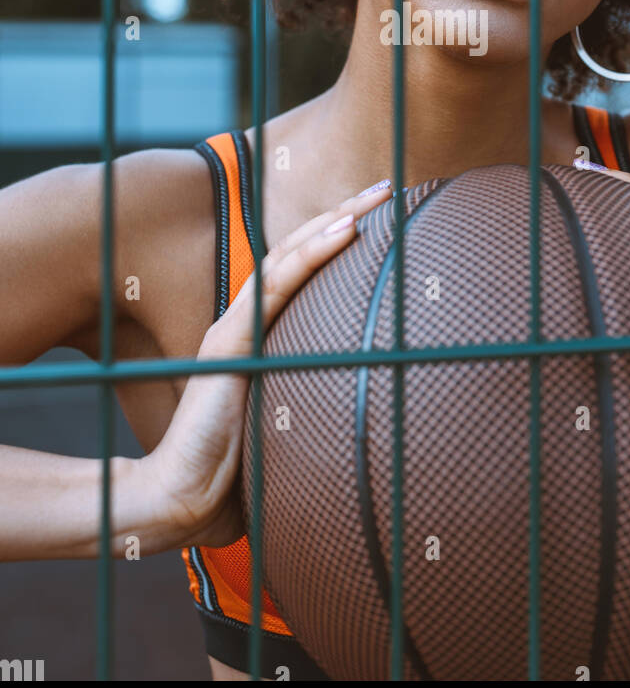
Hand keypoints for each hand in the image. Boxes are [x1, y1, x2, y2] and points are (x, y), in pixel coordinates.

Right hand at [137, 179, 393, 549]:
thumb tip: (365, 422)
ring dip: (333, 221)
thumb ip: (311, 409)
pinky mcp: (229, 343)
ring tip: (373, 198)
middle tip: (386, 189)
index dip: (335, 240)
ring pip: (289, 257)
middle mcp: (244, 323)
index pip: (300, 273)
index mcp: (256, 338)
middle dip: (343, 215)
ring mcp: (235, 329)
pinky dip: (312, 253)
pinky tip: (345, 231)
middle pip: (298, 252)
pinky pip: (277, 286)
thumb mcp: (285, 424)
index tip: (379, 218)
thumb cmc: (234, 472)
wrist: (184, 499)